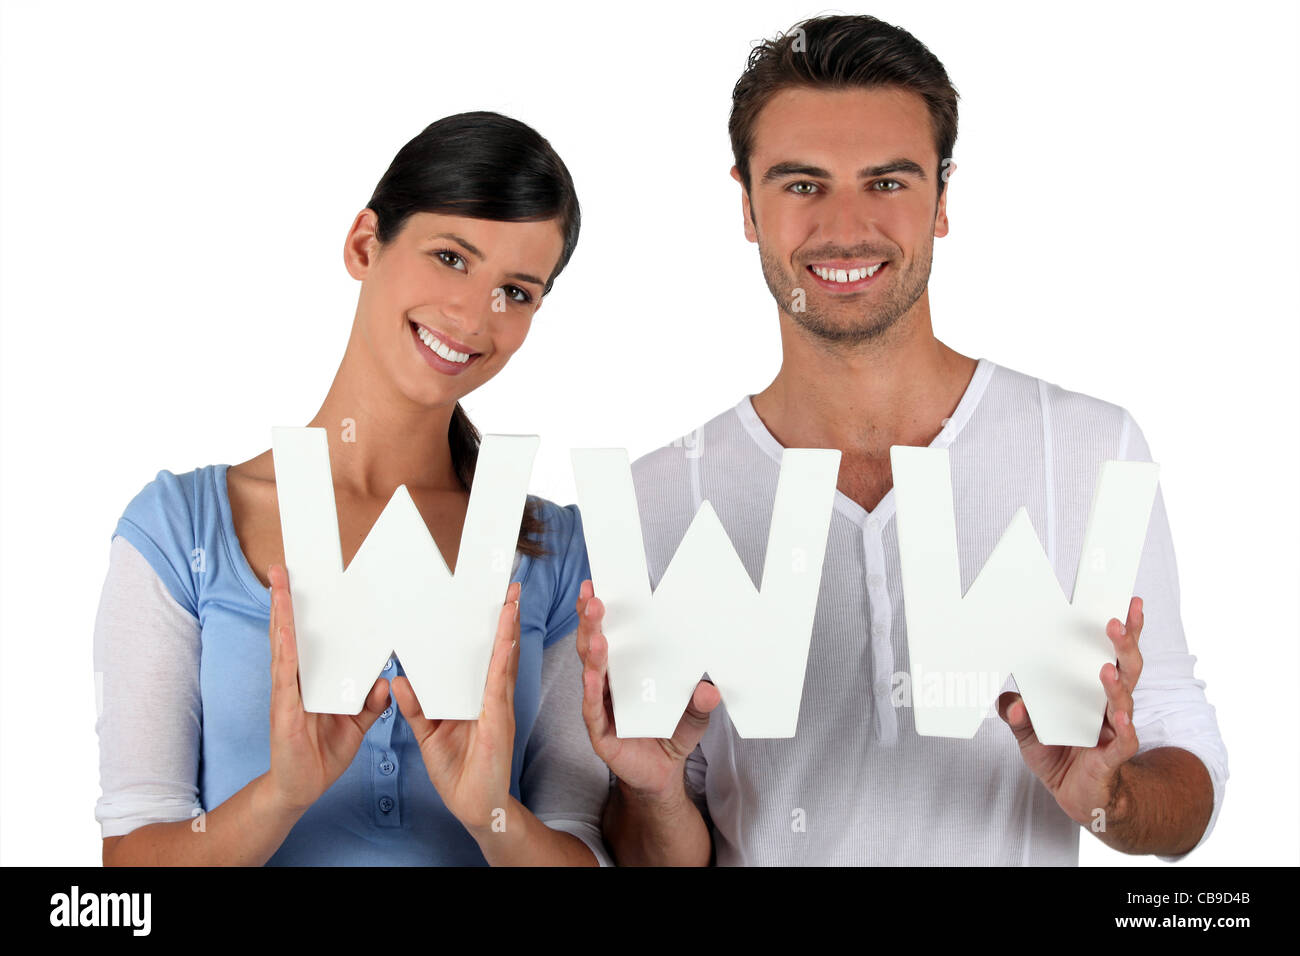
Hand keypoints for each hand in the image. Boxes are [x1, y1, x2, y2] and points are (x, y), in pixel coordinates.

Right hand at [265, 564, 390, 813]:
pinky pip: (285, 670)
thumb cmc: (322, 755)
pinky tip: (285, 626)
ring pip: (282, 642)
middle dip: (285, 600)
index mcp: (310, 682)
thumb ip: (370, 704)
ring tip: (278, 582)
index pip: (308, 640)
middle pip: (288, 632)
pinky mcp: (284, 706)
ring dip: (280, 612)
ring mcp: (285, 691)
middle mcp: (294, 680)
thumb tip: (385, 682)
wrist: (299, 790)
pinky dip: (284, 646)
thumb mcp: (357, 725)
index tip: (305, 584)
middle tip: (282, 568)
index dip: (304, 612)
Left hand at [392, 580, 521, 831]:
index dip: (491, 629)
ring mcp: (499, 708)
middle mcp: (492, 698)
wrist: (476, 809)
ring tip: (510, 600)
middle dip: (506, 618)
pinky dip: (503, 658)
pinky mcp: (498, 720)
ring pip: (504, 660)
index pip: (485, 657)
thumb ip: (415, 707)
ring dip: (508, 629)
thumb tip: (399, 680)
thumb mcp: (428, 734)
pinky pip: (498, 684)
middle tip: (510, 587)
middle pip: (501, 650)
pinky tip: (505, 639)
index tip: (492, 601)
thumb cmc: (458, 772)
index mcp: (477, 699)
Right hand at [575, 579, 720, 798]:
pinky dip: (591, 691)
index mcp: (627, 669)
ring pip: (590, 672)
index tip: (598, 584)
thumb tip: (712, 690)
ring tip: (597, 634)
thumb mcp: (695, 715)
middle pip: (594, 645)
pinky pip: (592, 708)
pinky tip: (592, 677)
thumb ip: (701, 703)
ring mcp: (601, 704)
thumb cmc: (671, 734)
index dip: (603, 610)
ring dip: (592, 651)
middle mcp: (608, 682)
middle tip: (593, 598)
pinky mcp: (599, 731)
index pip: (612, 633)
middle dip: (592, 621)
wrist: (662, 775)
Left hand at [998, 596, 1144, 825]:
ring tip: (1106, 667)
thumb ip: (1016, 714)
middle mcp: (1110, 705)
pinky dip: (1124, 728)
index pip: (1111, 652)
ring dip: (1117, 682)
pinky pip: (1124, 740)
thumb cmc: (1059, 757)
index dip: (1123, 629)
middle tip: (1117, 620)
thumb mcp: (1028, 732)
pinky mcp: (1114, 756)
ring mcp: (1115, 729)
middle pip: (1127, 667)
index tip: (1125, 601)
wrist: (1078, 798)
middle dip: (1126, 642)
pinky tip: (1121, 719)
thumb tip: (1010, 702)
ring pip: (1125, 699)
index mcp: (1093, 691)